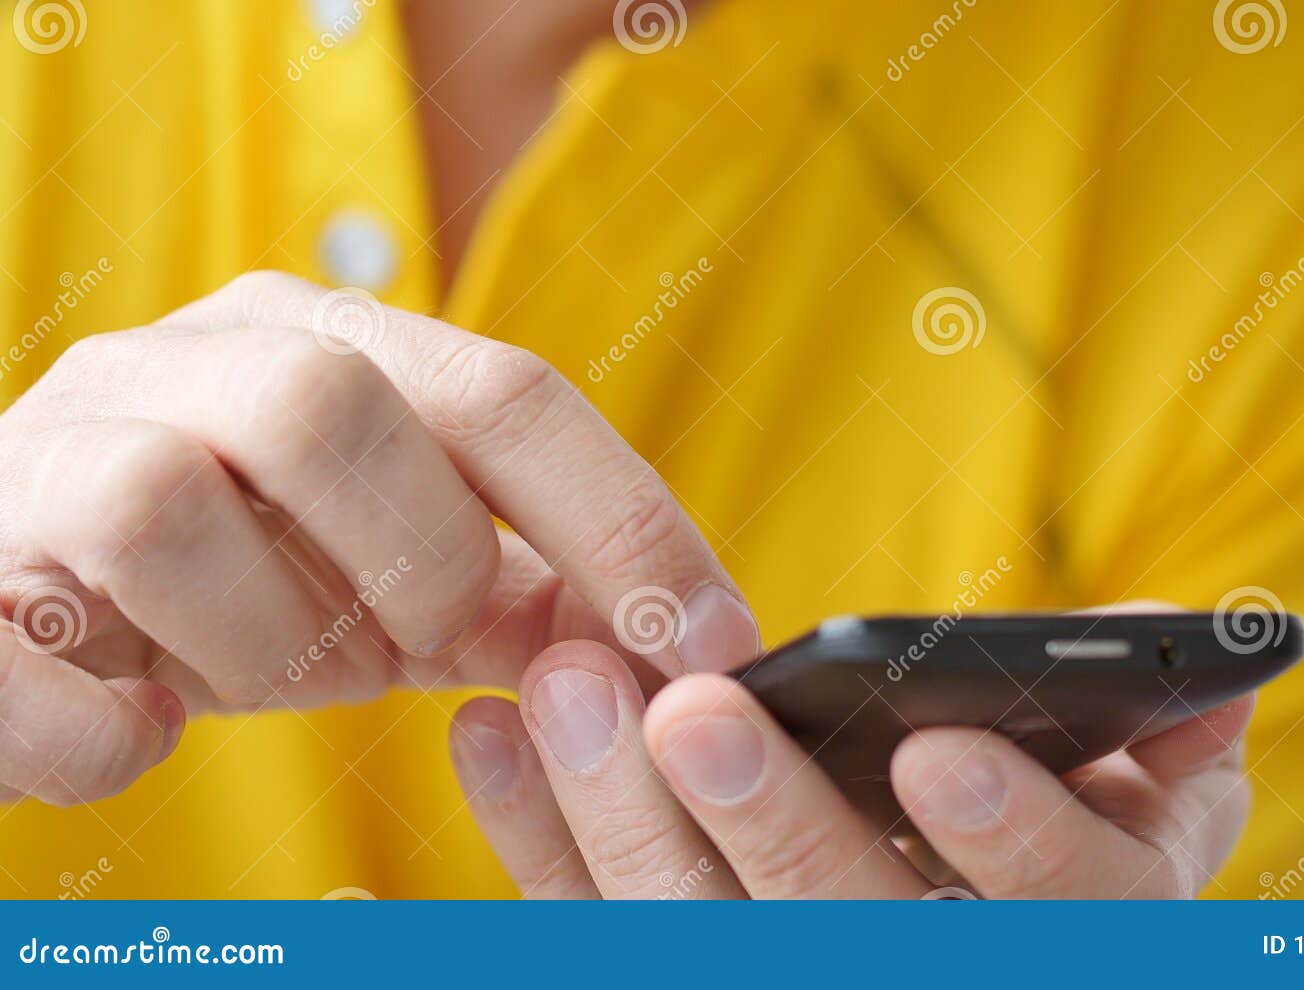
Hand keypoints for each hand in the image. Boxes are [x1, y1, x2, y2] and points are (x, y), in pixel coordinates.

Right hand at [0, 271, 758, 805]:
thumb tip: (666, 640)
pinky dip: (107, 728)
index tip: (707, 641)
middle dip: (416, 557)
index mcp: (313, 338)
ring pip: (163, 501)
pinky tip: (142, 725)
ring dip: (266, 641)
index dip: (622, 521)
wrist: (24, 605)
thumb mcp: (397, 575)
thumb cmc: (240, 586)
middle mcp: (175, 363)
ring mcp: (42, 455)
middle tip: (413, 642)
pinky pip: (25, 664)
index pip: (502, 391)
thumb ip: (520, 590)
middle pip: (332, 403)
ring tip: (281, 675)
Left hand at [450, 638, 1254, 898]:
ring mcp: (800, 984)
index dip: (1013, 839)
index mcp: (1075, 930)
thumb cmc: (1068, 836)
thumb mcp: (1148, 795)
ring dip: (618, 819)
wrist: (959, 915)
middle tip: (689, 711)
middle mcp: (938, 978)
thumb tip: (1208, 663)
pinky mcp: (694, 968)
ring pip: (697, 942)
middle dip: (768, 825)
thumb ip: (1170, 734)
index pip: (1070, 913)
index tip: (935, 749)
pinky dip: (537, 840)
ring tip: (562, 686)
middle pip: (846, 936)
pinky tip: (489, 738)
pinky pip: (600, 930)